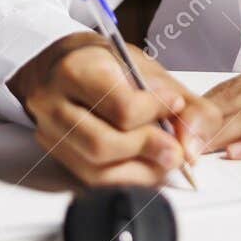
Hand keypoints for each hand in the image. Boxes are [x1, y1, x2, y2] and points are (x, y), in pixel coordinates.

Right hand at [6, 32, 221, 186]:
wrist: (64, 63)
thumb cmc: (106, 62)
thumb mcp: (144, 66)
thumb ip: (179, 100)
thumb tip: (192, 147)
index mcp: (76, 70)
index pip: (119, 106)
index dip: (155, 111)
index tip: (175, 103)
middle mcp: (52, 104)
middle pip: (103, 144)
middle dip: (148, 149)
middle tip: (176, 148)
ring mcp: (48, 133)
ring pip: (94, 168)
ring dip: (139, 169)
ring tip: (164, 158)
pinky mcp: (54, 154)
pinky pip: (90, 178)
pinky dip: (125, 177)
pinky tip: (145, 165)